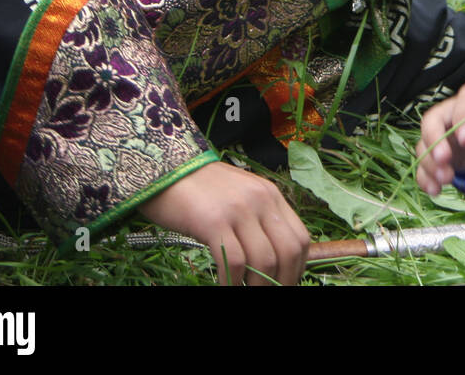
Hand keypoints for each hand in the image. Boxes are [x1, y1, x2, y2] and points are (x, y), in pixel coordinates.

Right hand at [138, 161, 309, 285]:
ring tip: (246, 292)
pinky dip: (233, 283)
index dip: (297, 267)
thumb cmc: (200, 189)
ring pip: (263, 260)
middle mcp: (261, 200)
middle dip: (282, 281)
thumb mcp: (240, 197)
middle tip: (268, 293)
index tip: (287, 283)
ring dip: (257, 286)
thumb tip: (273, 259)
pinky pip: (234, 262)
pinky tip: (227, 287)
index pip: (300, 238)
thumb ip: (258, 220)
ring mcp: (239, 210)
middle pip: (287, 251)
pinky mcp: (214, 222)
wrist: (165, 170)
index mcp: (271, 195)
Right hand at [415, 82, 464, 194]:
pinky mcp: (440, 155)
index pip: (463, 103)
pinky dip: (426, 178)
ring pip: (425, 144)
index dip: (462, 120)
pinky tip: (435, 190)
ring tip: (445, 180)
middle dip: (435, 141)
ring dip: (430, 163)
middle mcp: (452, 112)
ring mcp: (443, 134)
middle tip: (444, 160)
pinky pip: (426, 165)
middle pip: (432, 121)